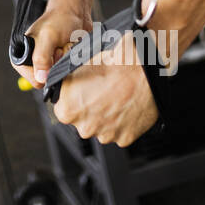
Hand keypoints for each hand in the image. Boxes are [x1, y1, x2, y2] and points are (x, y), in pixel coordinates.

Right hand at [12, 0, 91, 87]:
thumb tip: (41, 78)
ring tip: (66, 44)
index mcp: (23, 56)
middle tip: (60, 46)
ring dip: (68, 60)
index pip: (35, 80)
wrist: (75, 11)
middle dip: (59, 63)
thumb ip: (42, 58)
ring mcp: (49, 62)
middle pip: (51, 78)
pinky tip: (72, 46)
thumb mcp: (48, 37)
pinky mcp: (61, 62)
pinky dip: (75, 59)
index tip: (53, 54)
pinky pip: (71, 70)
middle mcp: (34, 61)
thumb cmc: (59, 19)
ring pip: (63, 74)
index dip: (47, 71)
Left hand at [52, 30, 158, 146]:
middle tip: (101, 94)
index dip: (71, 100)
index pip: (62, 108)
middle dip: (88, 110)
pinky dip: (121, 123)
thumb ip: (66, 80)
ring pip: (100, 128)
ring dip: (105, 118)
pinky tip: (125, 108)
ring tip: (115, 99)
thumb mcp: (79, 65)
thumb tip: (61, 80)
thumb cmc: (113, 65)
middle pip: (81, 121)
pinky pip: (119, 133)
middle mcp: (84, 127)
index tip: (81, 93)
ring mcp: (105, 135)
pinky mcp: (124, 139)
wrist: (143, 73)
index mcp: (68, 110)